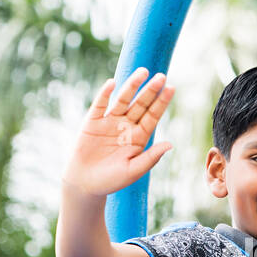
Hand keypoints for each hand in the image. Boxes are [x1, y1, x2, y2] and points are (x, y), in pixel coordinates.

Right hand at [63, 67, 175, 196]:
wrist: (85, 184)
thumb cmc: (111, 180)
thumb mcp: (134, 170)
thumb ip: (151, 157)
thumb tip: (170, 144)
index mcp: (139, 137)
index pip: (152, 116)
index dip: (161, 102)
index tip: (171, 88)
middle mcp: (126, 126)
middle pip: (141, 104)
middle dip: (151, 90)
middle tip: (161, 76)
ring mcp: (109, 122)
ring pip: (123, 100)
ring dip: (132, 85)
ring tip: (143, 72)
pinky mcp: (92, 122)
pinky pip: (100, 105)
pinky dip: (105, 94)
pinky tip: (113, 83)